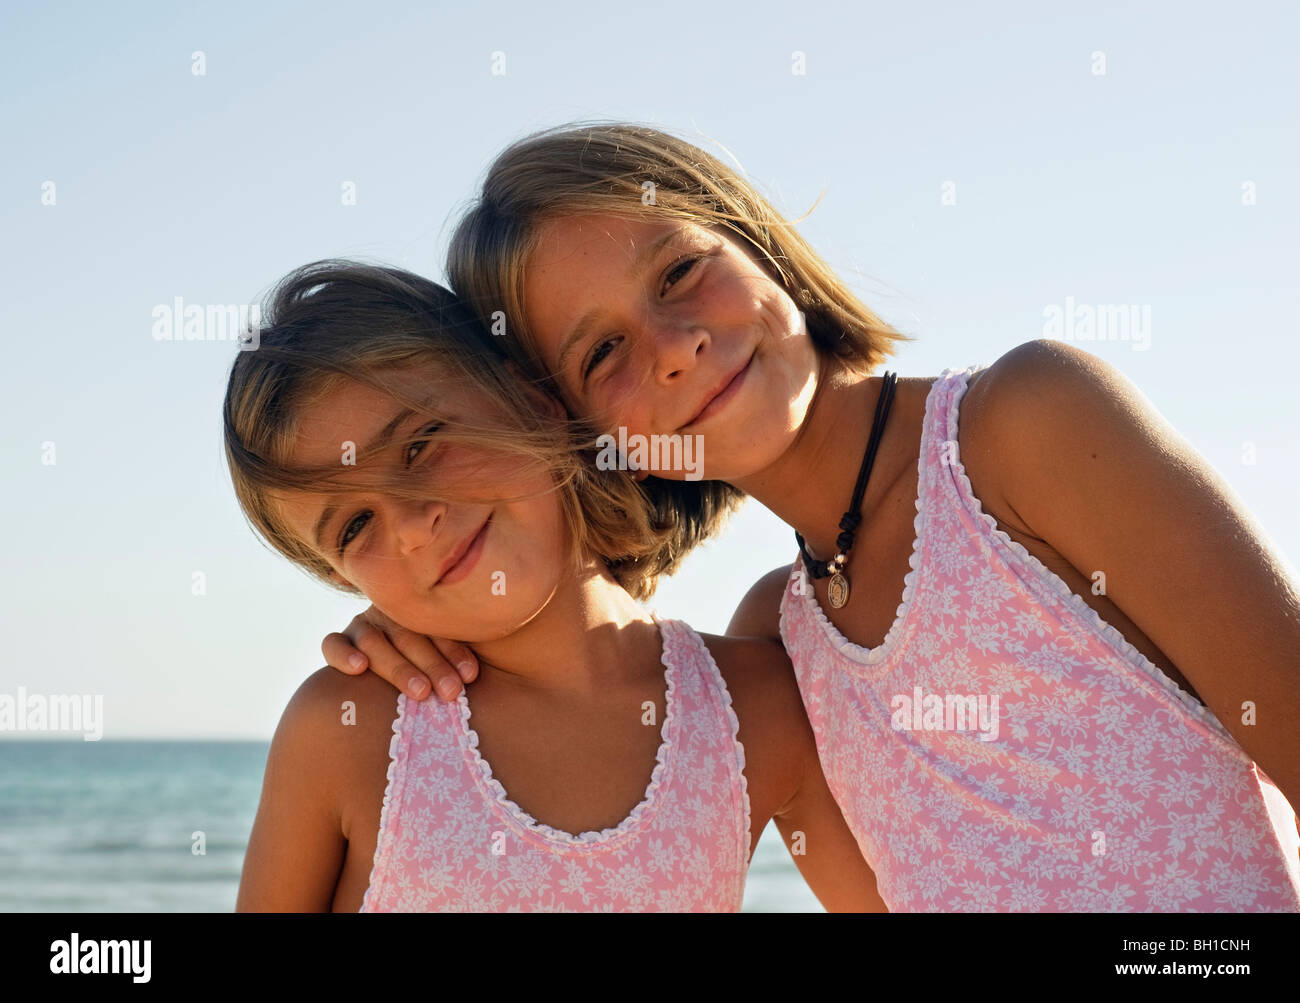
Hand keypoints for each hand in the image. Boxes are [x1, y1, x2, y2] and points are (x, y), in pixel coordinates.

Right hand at [321, 605, 478, 700]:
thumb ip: (467, 642)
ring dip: (399, 668)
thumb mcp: (456, 646)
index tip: (472, 675)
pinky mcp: (341, 641)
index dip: (455, 649)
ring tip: (420, 691)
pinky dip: (342, 653)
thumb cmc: (444, 662)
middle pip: (410, 636)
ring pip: (376, 642)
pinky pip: (333, 644)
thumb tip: (494, 662)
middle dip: (434, 665)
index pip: (437, 625)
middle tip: (452, 692)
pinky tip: (358, 667)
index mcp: (424, 608)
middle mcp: (393, 613)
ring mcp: (365, 625)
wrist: (403, 665)